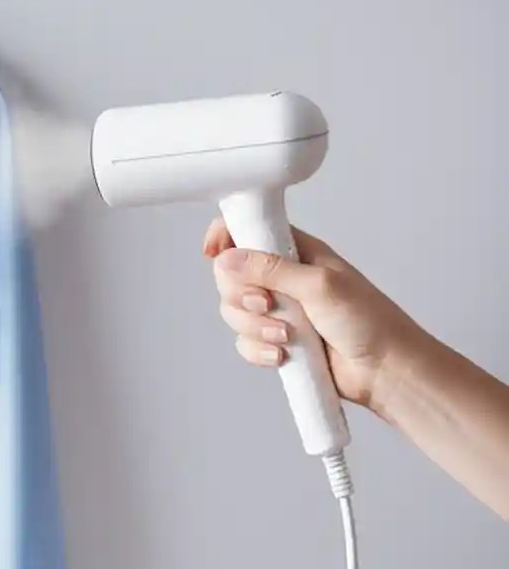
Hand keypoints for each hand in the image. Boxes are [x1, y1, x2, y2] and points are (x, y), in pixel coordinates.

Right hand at [203, 218, 424, 410]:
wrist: (386, 371)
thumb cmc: (369, 321)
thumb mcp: (320, 285)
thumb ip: (271, 269)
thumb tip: (227, 257)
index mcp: (295, 251)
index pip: (247, 230)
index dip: (225, 237)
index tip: (214, 252)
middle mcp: (282, 277)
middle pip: (230, 274)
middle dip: (241, 294)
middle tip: (268, 304)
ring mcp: (278, 310)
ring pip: (234, 311)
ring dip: (255, 326)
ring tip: (287, 335)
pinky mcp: (276, 340)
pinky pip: (245, 342)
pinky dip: (259, 350)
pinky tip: (283, 354)